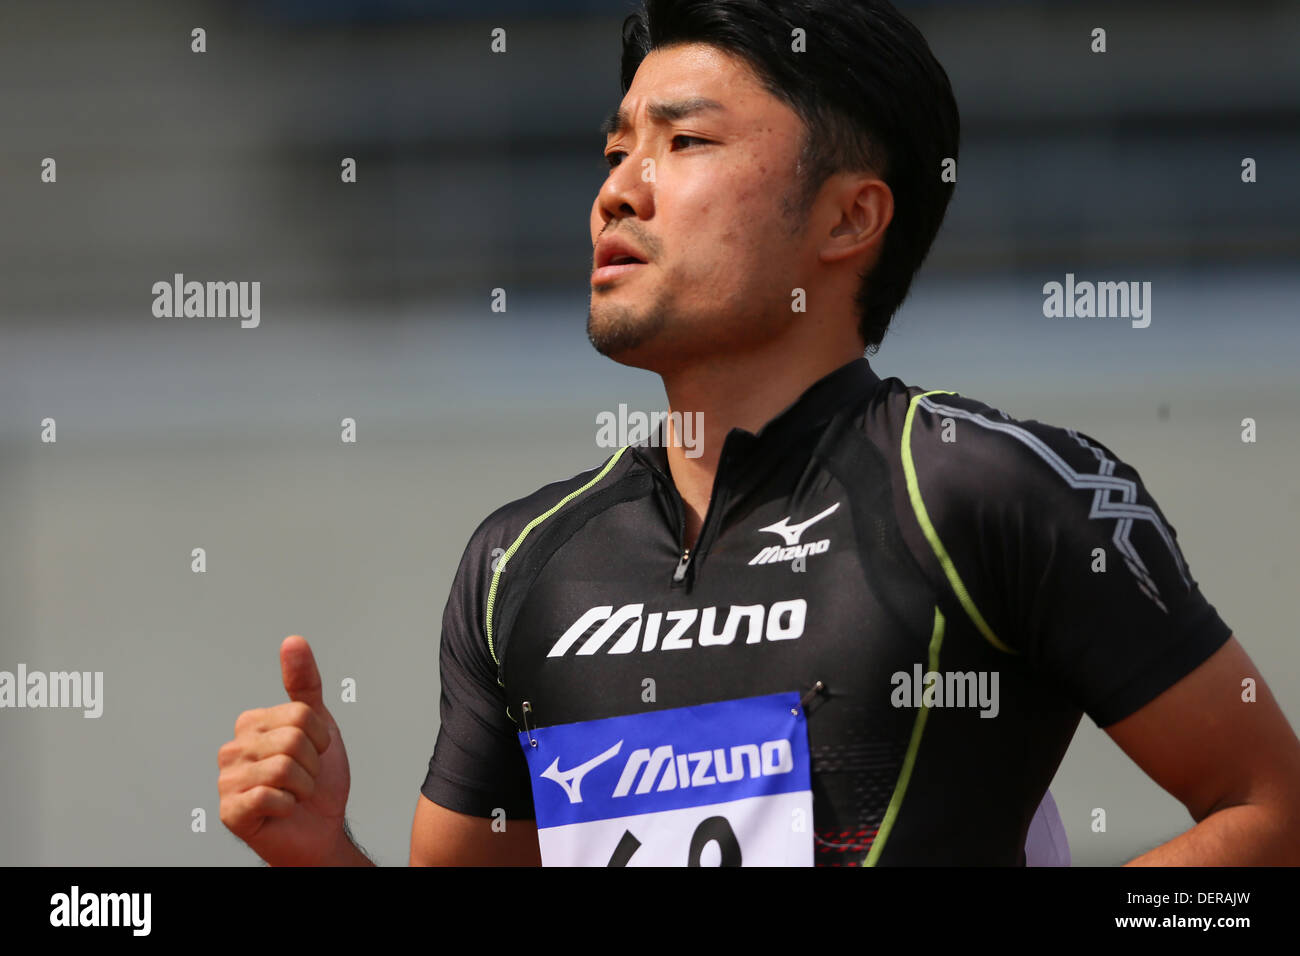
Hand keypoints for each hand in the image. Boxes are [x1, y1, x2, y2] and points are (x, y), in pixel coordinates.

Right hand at [218, 635, 352, 864]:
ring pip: (285, 768)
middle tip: (305, 778)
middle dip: (313, 764)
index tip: (313, 753)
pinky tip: (284, 810)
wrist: (320, 830)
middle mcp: (233, 749)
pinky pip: (271, 797)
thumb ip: (304, 682)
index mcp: (250, 724)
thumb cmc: (316, 781)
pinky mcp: (231, 812)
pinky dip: (290, 806)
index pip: (301, 714)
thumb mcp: (319, 724)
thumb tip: (293, 641)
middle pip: (294, 739)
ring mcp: (228, 781)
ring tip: (295, 793)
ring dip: (304, 786)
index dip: (320, 737)